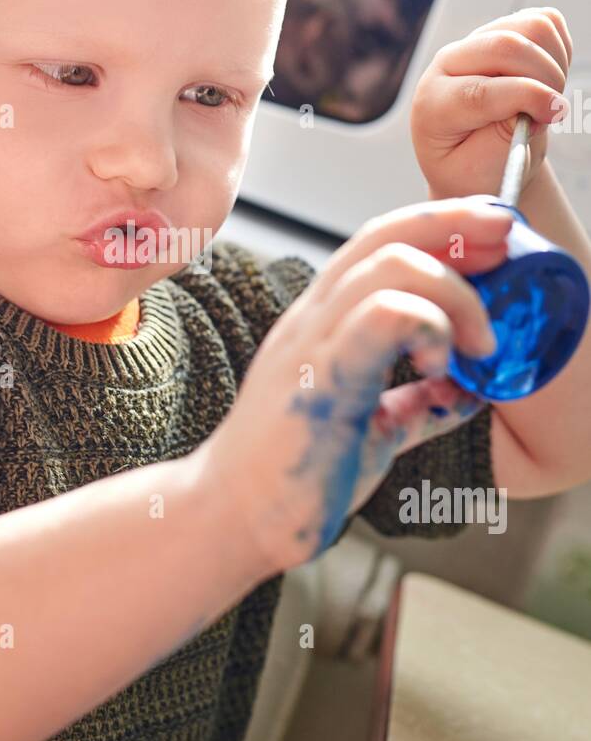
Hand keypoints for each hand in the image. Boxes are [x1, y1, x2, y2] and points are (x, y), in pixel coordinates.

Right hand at [196, 197, 514, 574]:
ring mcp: (312, 342)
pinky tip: (441, 362)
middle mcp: (315, 316)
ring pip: (390, 265)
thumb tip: (466, 395)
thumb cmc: (295, 473)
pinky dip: (429, 325)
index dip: (443, 224)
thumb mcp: (373, 431)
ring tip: (478, 342)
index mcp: (326, 320)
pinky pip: (382, 317)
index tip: (495, 231)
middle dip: (458, 225)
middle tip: (507, 246)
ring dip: (454, 292)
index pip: (382, 241)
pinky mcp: (321, 378)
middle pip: (388, 233)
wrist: (234, 517)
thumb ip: (417, 406)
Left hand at [410, 7, 571, 199]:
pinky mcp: (502, 30)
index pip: (479, 91)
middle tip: (552, 112)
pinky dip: (559, 49)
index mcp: (433, 103)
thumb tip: (535, 101)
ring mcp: (475, 42)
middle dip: (545, 77)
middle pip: (505, 45)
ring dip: (554, 62)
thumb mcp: (481, 168)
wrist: (476, 158)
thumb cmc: (474, 168)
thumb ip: (503, 137)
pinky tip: (547, 80)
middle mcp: (449, 64)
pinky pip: (545, 22)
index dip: (526, 98)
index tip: (554, 113)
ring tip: (547, 97)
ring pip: (531, 26)